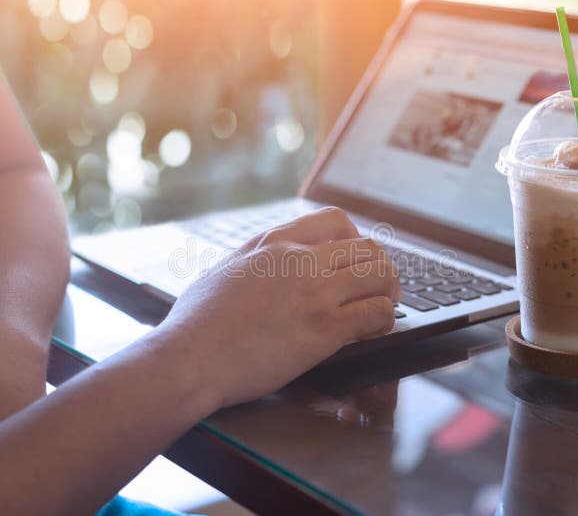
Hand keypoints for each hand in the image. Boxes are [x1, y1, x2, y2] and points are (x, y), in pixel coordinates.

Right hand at [156, 207, 400, 407]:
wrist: (190, 358)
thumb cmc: (196, 323)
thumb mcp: (224, 270)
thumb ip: (253, 259)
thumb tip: (261, 262)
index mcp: (274, 242)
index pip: (335, 220)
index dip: (355, 238)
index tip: (356, 259)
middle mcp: (298, 259)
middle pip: (366, 247)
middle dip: (380, 267)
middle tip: (380, 288)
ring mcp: (313, 292)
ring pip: (379, 275)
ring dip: (388, 291)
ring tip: (384, 307)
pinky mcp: (322, 329)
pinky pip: (375, 313)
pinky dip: (383, 320)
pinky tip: (374, 331)